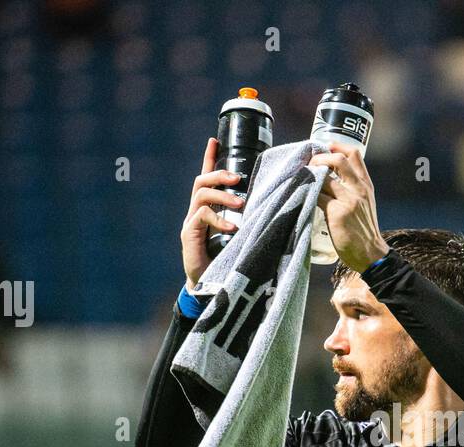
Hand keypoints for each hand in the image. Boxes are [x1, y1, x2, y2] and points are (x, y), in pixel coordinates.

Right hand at [181, 137, 247, 286]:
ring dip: (223, 195)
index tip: (214, 140)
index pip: (206, 179)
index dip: (210, 159)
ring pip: (201, 195)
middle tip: (239, 179)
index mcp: (208, 210)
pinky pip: (201, 217)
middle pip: (201, 181)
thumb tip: (274, 207)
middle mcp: (196, 213)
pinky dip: (219, 220)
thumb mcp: (242, 236)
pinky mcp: (189, 235)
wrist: (210, 289)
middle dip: (220, 175)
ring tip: (241, 204)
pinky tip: (233, 228)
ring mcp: (191, 223)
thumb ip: (249, 221)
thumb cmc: (229, 262)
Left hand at [308, 143, 389, 271]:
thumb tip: (329, 178)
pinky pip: (318, 196)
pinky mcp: (337, 213)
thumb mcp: (365, 204)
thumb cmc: (364, 231)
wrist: (370, 254)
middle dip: (319, 157)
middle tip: (309, 165)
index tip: (323, 148)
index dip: (336, 145)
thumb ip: (352, 190)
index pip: (354, 154)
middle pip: (339, 159)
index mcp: (366, 185)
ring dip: (310, 174)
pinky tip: (304, 196)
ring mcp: (349, 200)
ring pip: (325, 176)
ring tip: (302, 179)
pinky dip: (308, 193)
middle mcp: (359, 189)